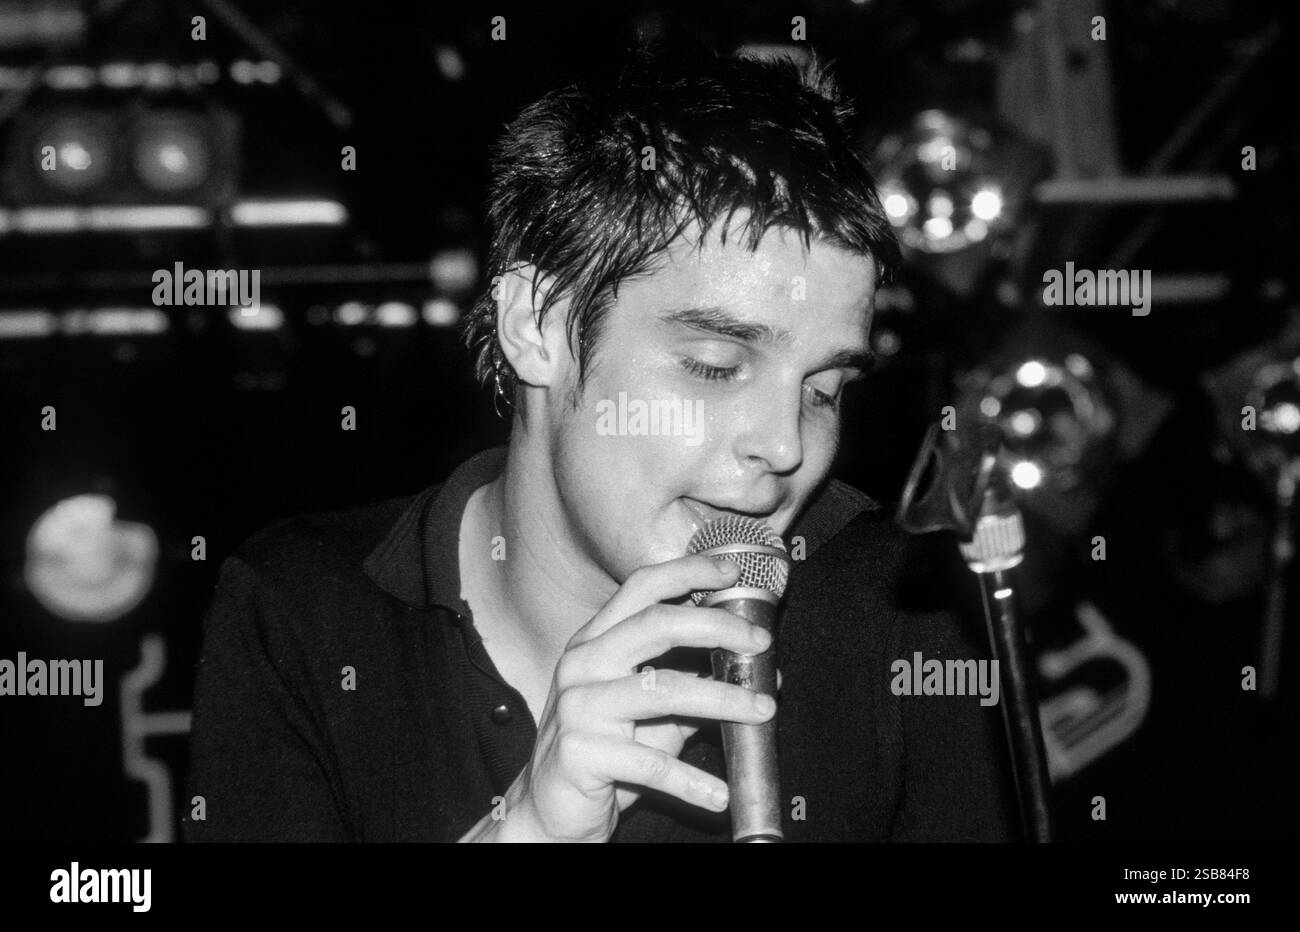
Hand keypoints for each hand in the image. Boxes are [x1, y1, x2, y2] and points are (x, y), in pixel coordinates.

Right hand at [486, 554, 774, 842]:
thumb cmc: (605, 751)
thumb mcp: (652, 712)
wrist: (550, 809)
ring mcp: (578, 707)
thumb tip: (761, 674)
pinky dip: (692, 782)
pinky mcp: (580, 753)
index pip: (641, 588)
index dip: (688, 571)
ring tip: (763, 712)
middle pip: (657, 624)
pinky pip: (651, 763)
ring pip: (666, 690)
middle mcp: (583, 664)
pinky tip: (719, 796)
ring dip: (725, 700)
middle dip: (718, 626)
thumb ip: (697, 684)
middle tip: (760, 643)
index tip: (732, 571)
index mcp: (596, 641)